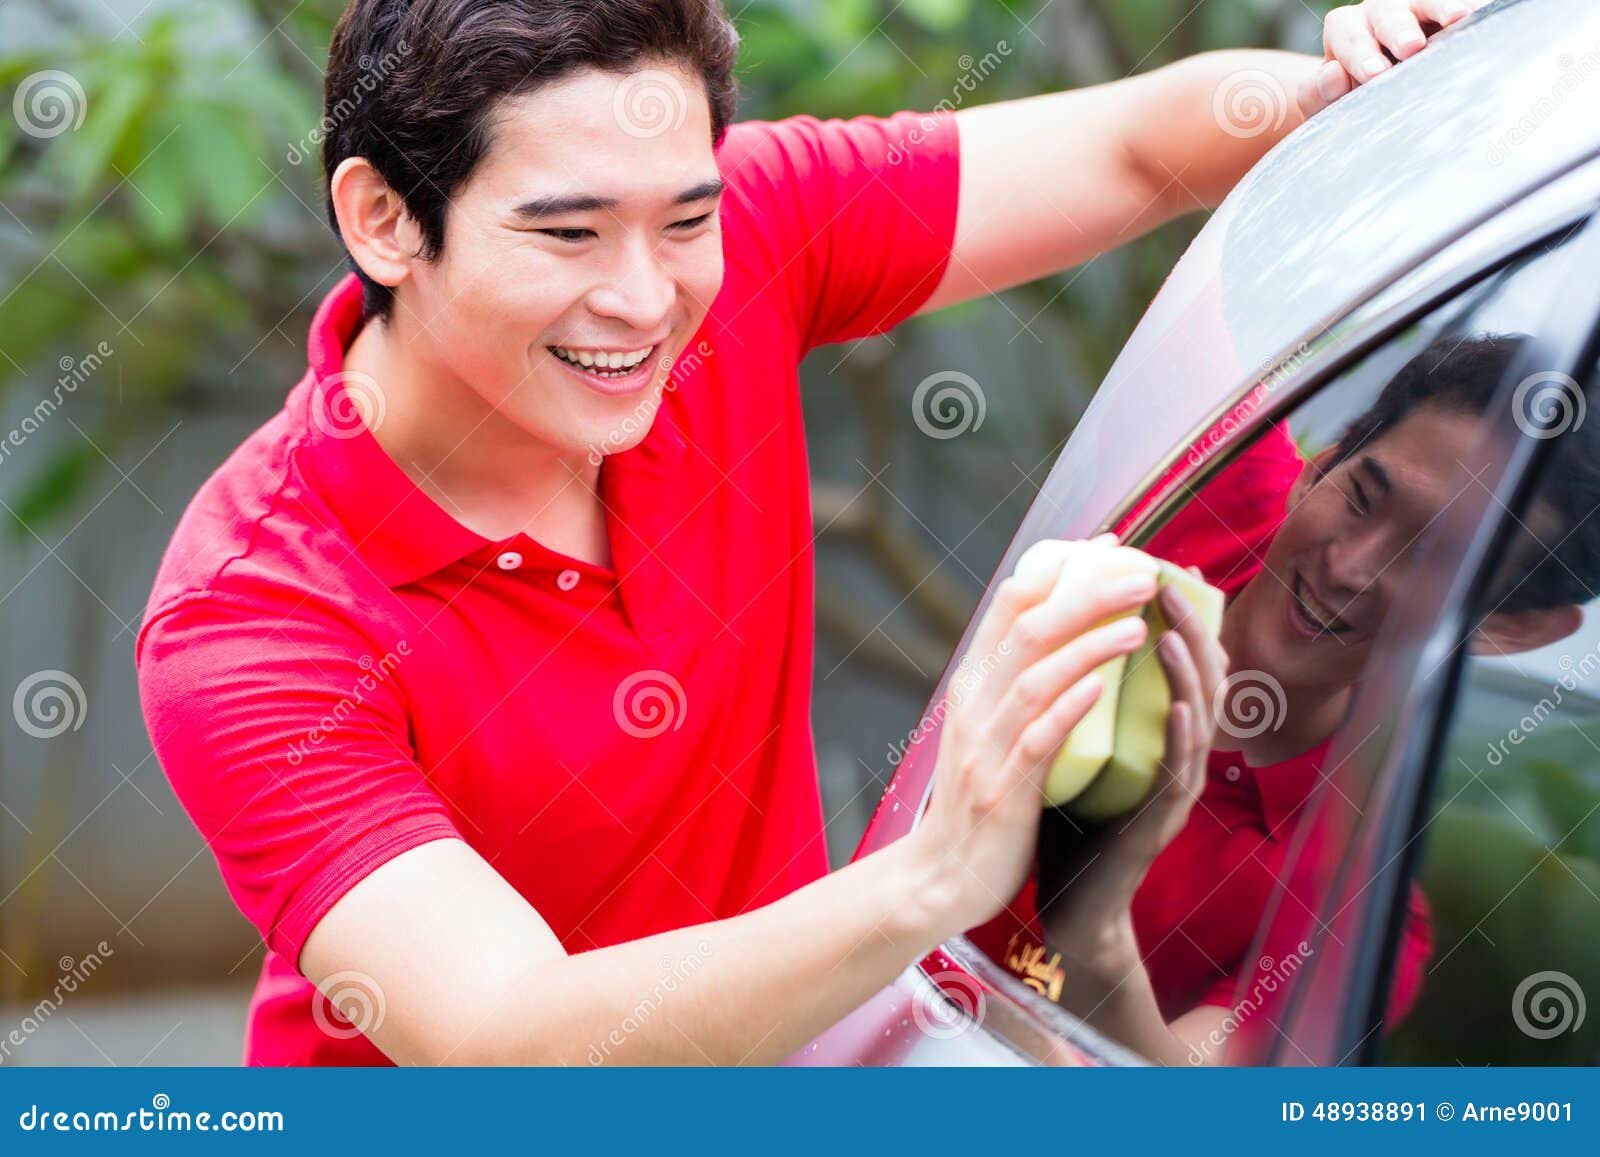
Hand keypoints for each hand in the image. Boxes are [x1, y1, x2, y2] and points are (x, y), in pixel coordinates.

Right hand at [903, 539, 1160, 934]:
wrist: (939, 880)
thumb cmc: (977, 804)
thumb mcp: (985, 731)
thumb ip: (1016, 687)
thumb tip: (1063, 637)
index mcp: (973, 685)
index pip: (1011, 604)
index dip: (1062, 567)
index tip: (1110, 543)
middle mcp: (974, 706)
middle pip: (1027, 627)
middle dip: (1087, 593)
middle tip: (1141, 573)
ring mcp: (985, 748)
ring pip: (1035, 676)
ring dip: (1089, 644)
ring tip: (1139, 623)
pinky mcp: (1003, 790)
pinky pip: (1037, 739)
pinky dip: (1068, 706)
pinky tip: (1101, 685)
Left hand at [1036, 573, 1227, 969]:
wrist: (1068, 904)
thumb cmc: (1070, 819)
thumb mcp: (1076, 743)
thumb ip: (1082, 695)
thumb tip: (1059, 633)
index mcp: (1159, 735)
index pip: (1180, 664)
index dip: (1180, 616)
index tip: (1167, 565)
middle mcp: (1178, 757)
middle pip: (1202, 681)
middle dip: (1192, 629)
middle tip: (1173, 581)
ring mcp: (1173, 792)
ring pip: (1198, 721)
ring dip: (1188, 673)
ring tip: (1174, 631)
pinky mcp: (1158, 825)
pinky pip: (1177, 775)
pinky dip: (1180, 738)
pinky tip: (1175, 708)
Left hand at [1299, 0, 1486, 116]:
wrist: (1382, 96)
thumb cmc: (1352, 99)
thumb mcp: (1330, 101)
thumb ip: (1322, 93)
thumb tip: (1332, 76)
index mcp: (1347, 30)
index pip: (1346, 33)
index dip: (1358, 52)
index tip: (1374, 74)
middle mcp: (1379, 13)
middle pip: (1386, 13)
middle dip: (1397, 30)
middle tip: (1410, 48)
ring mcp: (1416, 8)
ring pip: (1425, 1)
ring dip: (1440, 8)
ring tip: (1458, 18)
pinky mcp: (1448, 11)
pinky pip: (1460, 4)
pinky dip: (1472, 7)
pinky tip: (1482, 13)